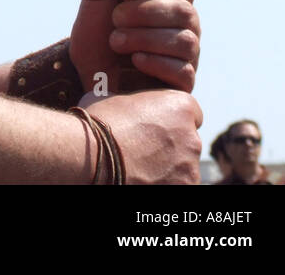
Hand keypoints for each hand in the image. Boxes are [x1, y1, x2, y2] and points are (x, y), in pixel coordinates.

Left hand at [70, 0, 198, 94]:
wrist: (86, 73)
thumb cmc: (95, 32)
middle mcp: (184, 24)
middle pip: (185, 11)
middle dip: (143, 13)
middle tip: (115, 18)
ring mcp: (187, 53)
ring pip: (184, 40)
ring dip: (143, 38)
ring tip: (116, 41)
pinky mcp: (184, 81)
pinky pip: (182, 70)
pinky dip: (153, 62)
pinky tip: (135, 61)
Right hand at [82, 89, 202, 183]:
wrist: (91, 156)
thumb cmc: (99, 123)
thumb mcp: (110, 96)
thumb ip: (130, 101)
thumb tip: (121, 104)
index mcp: (180, 106)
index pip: (190, 111)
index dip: (171, 117)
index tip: (154, 124)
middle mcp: (192, 137)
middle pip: (187, 140)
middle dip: (170, 143)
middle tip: (142, 146)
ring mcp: (190, 167)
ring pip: (183, 165)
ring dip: (167, 165)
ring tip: (137, 165)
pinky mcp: (183, 188)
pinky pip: (176, 183)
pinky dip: (162, 181)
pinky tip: (139, 177)